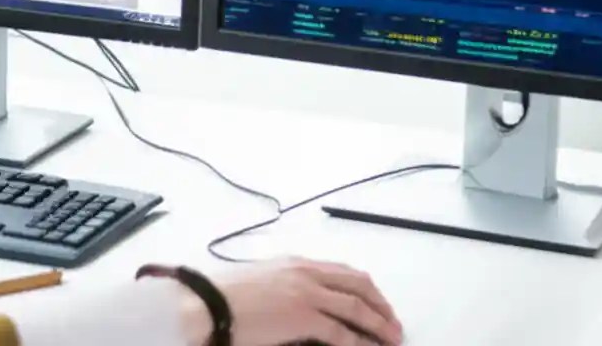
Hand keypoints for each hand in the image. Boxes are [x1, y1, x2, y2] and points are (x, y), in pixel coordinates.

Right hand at [177, 258, 402, 345]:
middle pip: (359, 286)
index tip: (377, 302)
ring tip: (392, 338)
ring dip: (379, 324)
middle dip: (381, 305)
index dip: (367, 289)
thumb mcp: (263, 279)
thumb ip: (288, 284)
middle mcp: (307, 274)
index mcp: (298, 263)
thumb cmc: (225, 294)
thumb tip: (306, 302)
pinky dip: (361, 342)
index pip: (344, 273)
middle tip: (393, 323)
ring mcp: (308, 295)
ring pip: (357, 308)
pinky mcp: (304, 318)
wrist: (208, 302)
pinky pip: (343, 333)